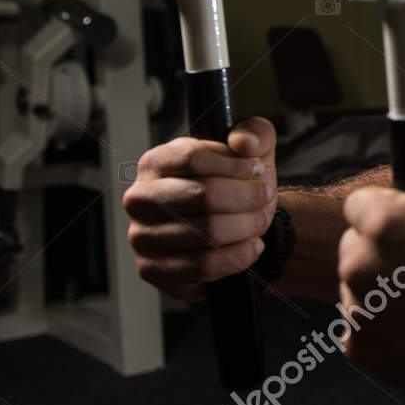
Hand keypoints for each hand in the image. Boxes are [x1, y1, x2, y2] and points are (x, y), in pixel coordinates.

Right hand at [122, 117, 276, 300]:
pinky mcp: (152, 270)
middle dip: (247, 197)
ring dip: (248, 227)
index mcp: (155, 162)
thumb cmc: (234, 189)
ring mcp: (142, 237)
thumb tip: (245, 143)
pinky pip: (204, 265)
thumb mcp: (251, 154)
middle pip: (204, 195)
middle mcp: (140, 198)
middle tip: (265, 198)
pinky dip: (238, 256)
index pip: (193, 157)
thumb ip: (255, 134)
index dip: (235, 164)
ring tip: (259, 222)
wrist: (231, 232)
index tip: (258, 169)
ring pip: (208, 232)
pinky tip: (251, 246)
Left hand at [336, 141, 404, 393]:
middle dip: (380, 250)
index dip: (387, 212)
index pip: (358, 206)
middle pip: (353, 246)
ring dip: (381, 287)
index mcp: (382, 223)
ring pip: (356, 287)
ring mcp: (357, 311)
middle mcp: (359, 267)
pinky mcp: (359, 349)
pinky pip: (360, 326)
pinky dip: (381, 325)